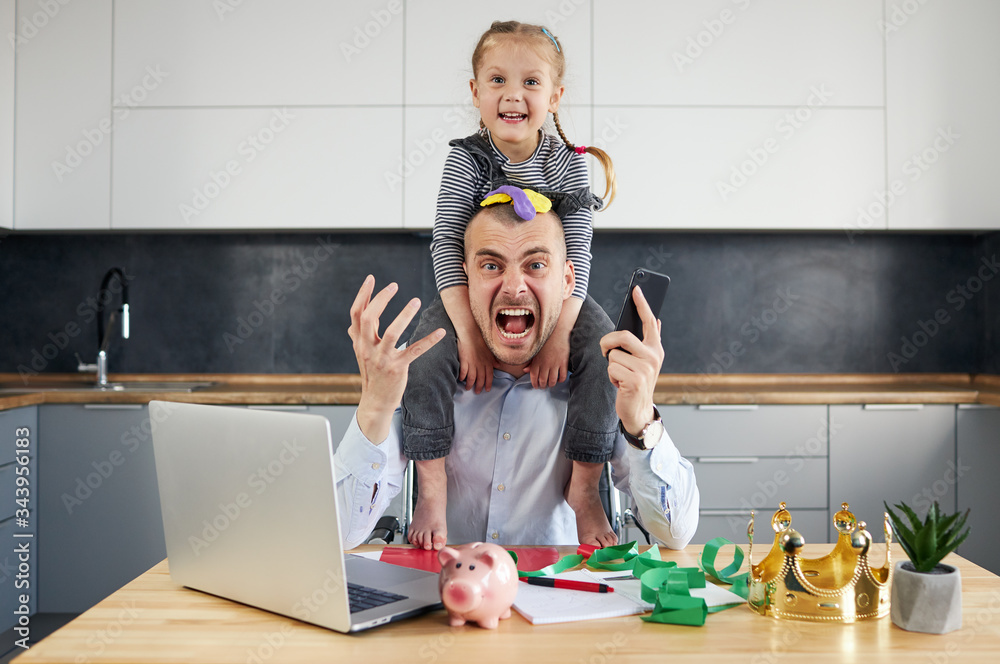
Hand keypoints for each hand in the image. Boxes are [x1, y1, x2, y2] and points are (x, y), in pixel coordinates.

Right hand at [348, 276, 444, 442]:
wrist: (375, 400)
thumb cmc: (372, 373)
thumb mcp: (362, 351)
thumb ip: (362, 332)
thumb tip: (358, 313)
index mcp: (359, 341)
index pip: (356, 314)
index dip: (363, 294)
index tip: (371, 278)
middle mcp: (367, 348)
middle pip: (368, 318)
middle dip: (380, 300)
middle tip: (394, 285)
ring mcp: (382, 358)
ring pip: (391, 333)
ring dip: (404, 315)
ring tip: (416, 301)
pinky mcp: (397, 368)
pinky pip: (415, 351)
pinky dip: (428, 340)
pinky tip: (440, 331)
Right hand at [457, 329, 495, 393]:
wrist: (471, 333)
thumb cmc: (480, 341)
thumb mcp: (490, 350)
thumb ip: (493, 359)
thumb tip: (498, 365)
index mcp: (488, 362)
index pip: (489, 376)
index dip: (488, 384)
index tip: (487, 389)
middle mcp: (481, 364)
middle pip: (481, 379)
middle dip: (479, 387)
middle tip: (477, 392)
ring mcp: (472, 363)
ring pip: (472, 378)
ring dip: (470, 384)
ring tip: (468, 388)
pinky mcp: (464, 361)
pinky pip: (463, 372)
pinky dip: (462, 377)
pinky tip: (461, 379)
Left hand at [526, 326, 569, 387]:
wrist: (557, 331)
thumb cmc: (545, 341)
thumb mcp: (536, 351)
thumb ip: (531, 362)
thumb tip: (525, 370)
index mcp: (537, 361)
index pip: (534, 377)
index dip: (535, 384)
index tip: (536, 386)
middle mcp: (545, 364)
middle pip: (543, 380)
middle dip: (543, 385)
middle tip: (543, 386)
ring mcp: (555, 364)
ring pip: (553, 380)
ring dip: (551, 384)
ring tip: (551, 384)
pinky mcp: (564, 362)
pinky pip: (563, 376)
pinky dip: (561, 380)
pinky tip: (559, 379)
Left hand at [599, 286, 663, 435]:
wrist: (638, 410)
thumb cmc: (637, 382)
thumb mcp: (646, 361)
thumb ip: (650, 341)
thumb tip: (657, 320)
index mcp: (656, 349)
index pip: (649, 321)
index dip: (642, 304)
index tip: (636, 288)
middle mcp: (653, 357)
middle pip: (622, 336)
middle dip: (608, 343)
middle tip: (606, 350)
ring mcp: (645, 369)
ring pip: (613, 355)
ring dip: (611, 366)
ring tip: (622, 376)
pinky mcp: (634, 380)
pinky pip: (611, 368)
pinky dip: (611, 377)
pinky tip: (620, 384)